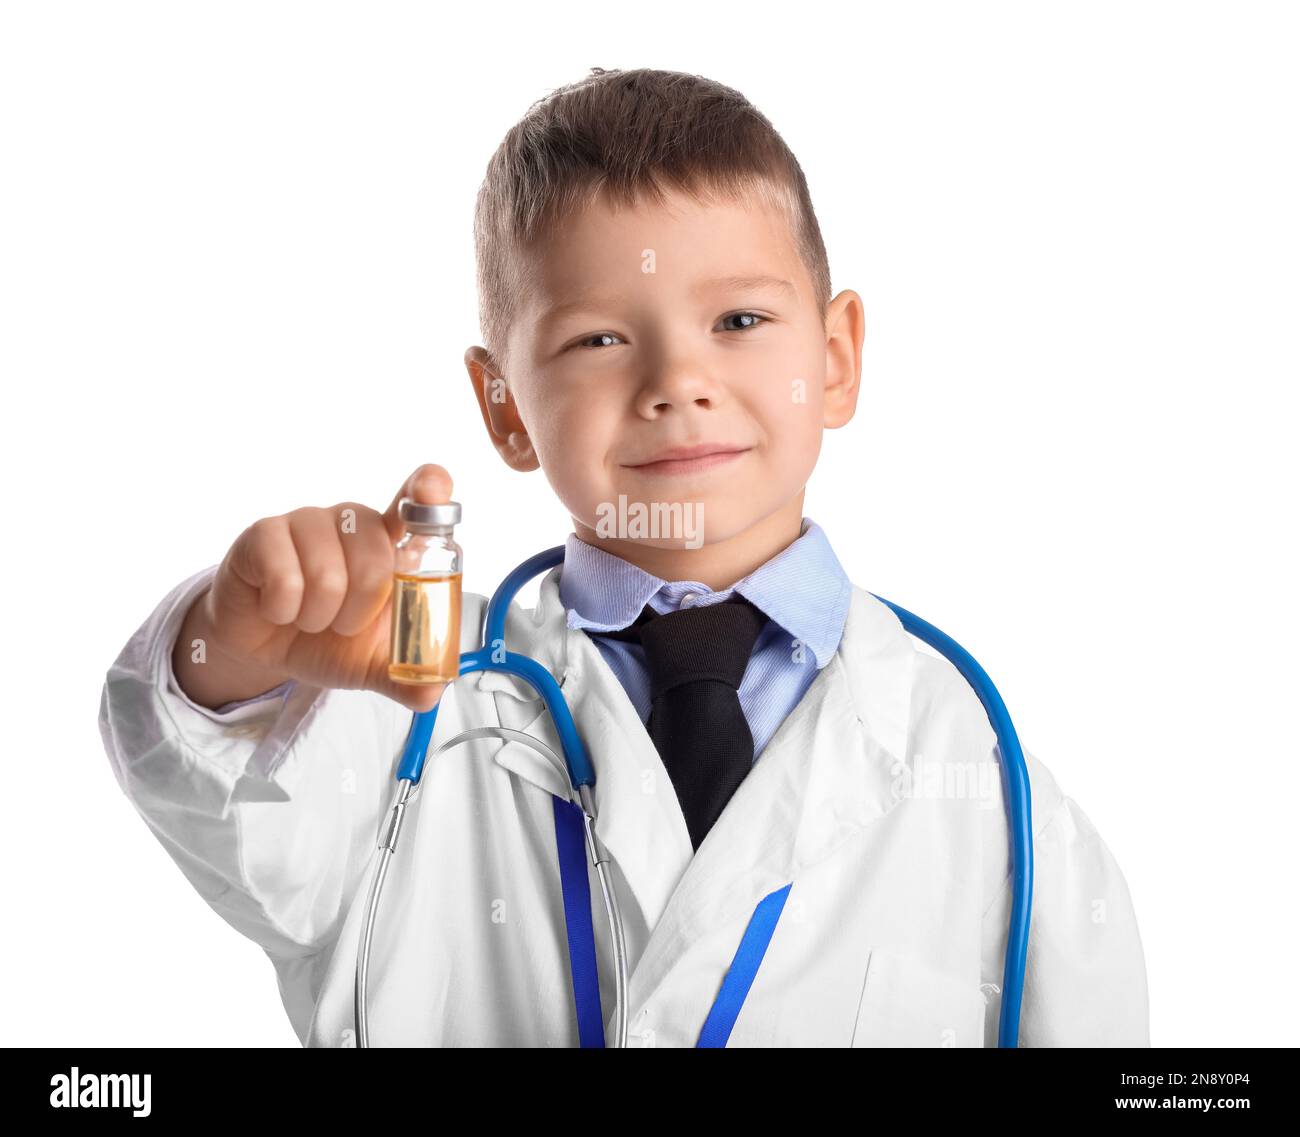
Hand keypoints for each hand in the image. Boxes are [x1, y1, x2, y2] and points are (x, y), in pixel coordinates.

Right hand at [174, 464, 455, 712]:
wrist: (266, 651)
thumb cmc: (327, 640)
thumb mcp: (374, 664)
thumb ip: (408, 675)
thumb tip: (432, 693)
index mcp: (390, 543)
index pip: (417, 503)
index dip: (428, 492)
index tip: (434, 488)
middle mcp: (353, 522)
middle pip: (377, 559)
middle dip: (361, 612)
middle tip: (342, 623)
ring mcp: (309, 522)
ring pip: (329, 573)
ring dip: (319, 616)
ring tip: (309, 616)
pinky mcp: (264, 533)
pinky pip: (284, 577)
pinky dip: (285, 610)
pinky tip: (278, 609)